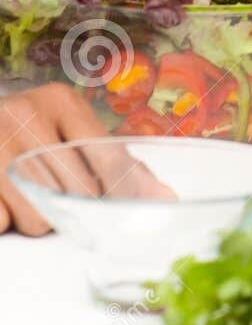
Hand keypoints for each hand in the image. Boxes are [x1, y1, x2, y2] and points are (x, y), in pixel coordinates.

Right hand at [0, 84, 108, 234]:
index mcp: (61, 101)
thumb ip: (114, 161)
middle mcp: (27, 114)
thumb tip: (163, 198)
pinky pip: (1, 223)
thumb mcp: (68, 129)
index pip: (106, 156)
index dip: (119, 192)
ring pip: (38, 217)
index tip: (122, 213)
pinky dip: (5, 221)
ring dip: (38, 219)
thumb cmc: (28, 130)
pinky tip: (4, 200)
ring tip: (27, 196)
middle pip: (77, 192)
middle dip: (74, 208)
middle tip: (60, 195)